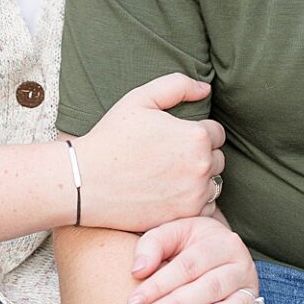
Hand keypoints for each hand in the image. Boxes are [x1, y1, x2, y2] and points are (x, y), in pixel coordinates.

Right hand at [73, 73, 225, 231]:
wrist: (85, 181)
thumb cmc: (111, 137)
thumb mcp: (140, 98)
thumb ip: (178, 86)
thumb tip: (206, 89)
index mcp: (196, 136)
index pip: (216, 132)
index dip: (196, 132)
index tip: (173, 138)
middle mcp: (202, 167)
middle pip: (217, 158)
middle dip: (199, 155)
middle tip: (168, 157)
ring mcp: (194, 196)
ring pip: (213, 184)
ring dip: (199, 180)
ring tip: (168, 176)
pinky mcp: (184, 218)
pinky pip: (205, 209)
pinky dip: (193, 203)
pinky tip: (170, 195)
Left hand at [126, 216, 264, 303]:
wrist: (216, 248)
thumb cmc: (187, 243)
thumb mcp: (171, 233)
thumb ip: (152, 246)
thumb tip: (137, 271)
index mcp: (220, 242)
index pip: (188, 265)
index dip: (160, 283)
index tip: (134, 301)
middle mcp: (240, 265)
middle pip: (210, 286)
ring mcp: (249, 289)